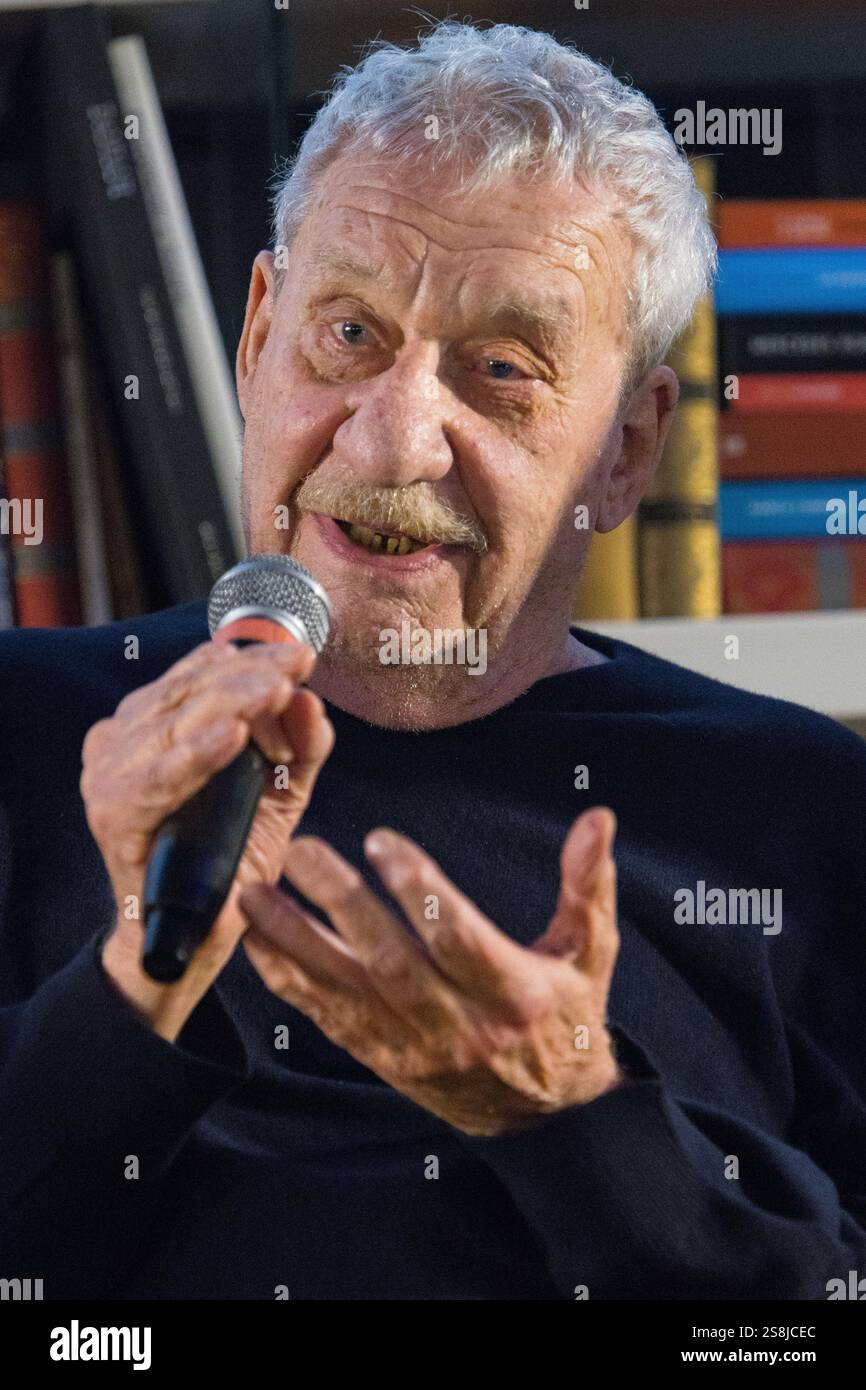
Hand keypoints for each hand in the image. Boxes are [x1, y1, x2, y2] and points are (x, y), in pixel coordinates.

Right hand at [81, 639, 333, 1040]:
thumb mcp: (279, 792)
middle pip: (190, 690)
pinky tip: (231, 735)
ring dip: (230, 702)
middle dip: (250, 675)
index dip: (253, 659)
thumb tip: (312, 697)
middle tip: (297, 664)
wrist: (198, 935)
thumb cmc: (234, 855)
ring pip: (175, 722)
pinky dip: (197, 754)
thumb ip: (301, 747)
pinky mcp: (114, 816)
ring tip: (275, 689)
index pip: (200, 673)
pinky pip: (159, 778)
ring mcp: (111, 776)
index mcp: (153, 722)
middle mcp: (123, 740)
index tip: (302, 654)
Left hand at [239, 806, 622, 1135]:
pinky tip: (255, 938)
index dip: (420, 892)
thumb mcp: (590, 952)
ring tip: (254, 892)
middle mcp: (460, 1025)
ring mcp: (414, 1045)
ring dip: (294, 940)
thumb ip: (587, 883)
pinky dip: (286, 979)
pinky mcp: (381, 1056)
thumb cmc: (566, 1016)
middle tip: (304, 850)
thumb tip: (597, 817)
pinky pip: (324, 1017)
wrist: (546, 1116)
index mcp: (514, 993)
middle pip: (391, 961)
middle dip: (342, 904)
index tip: (383, 842)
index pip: (459, 938)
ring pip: (345, 991)